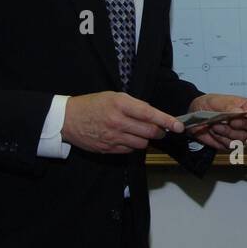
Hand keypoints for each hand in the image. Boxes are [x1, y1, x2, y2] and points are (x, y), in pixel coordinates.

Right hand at [62, 91, 183, 153]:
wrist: (67, 119)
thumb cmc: (92, 104)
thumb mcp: (114, 96)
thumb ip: (134, 105)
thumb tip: (153, 115)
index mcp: (120, 104)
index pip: (150, 114)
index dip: (167, 121)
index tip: (179, 126)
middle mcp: (118, 121)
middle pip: (150, 132)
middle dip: (159, 131)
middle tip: (161, 129)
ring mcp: (113, 137)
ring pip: (142, 143)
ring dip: (145, 139)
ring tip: (138, 131)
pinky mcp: (108, 149)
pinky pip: (130, 150)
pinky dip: (133, 145)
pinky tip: (126, 137)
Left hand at [185, 94, 246, 150]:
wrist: (194, 116)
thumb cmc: (208, 104)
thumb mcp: (217, 101)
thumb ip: (229, 106)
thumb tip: (241, 112)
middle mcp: (246, 121)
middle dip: (239, 124)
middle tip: (227, 119)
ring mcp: (239, 133)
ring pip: (242, 138)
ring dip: (227, 132)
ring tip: (216, 124)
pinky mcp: (230, 143)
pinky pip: (231, 145)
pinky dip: (221, 138)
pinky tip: (214, 131)